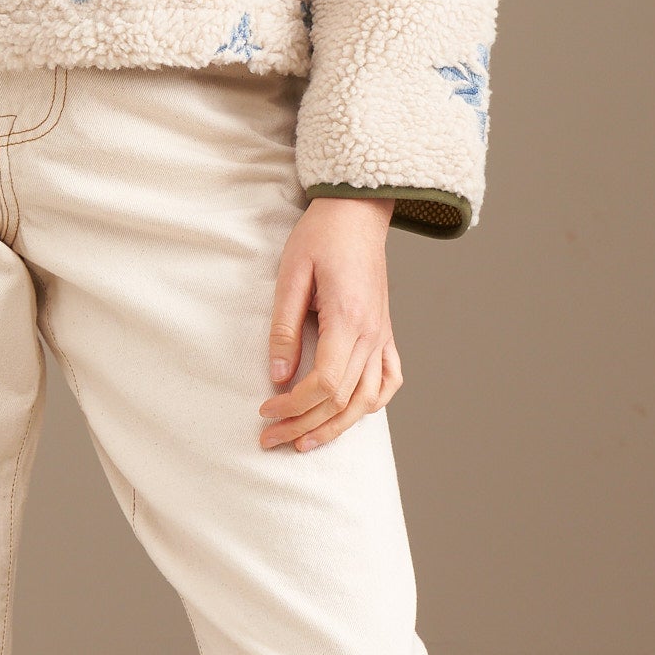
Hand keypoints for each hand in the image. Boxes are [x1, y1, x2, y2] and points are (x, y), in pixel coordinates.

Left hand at [261, 196, 400, 451]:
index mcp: (349, 319)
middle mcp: (372, 334)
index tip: (265, 411)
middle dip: (304, 426)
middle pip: (343, 400)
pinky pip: (390, 380)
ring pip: (368, 401)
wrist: (357, 212)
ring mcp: (383, 336)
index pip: (326, 384)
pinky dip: (371, 405)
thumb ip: (284, 327)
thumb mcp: (291, 274)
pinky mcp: (385, 333)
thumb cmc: (321, 236)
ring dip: (336, 427)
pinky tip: (349, 415)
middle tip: (270, 439)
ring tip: (303, 442)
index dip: (293, 405)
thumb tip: (276, 376)